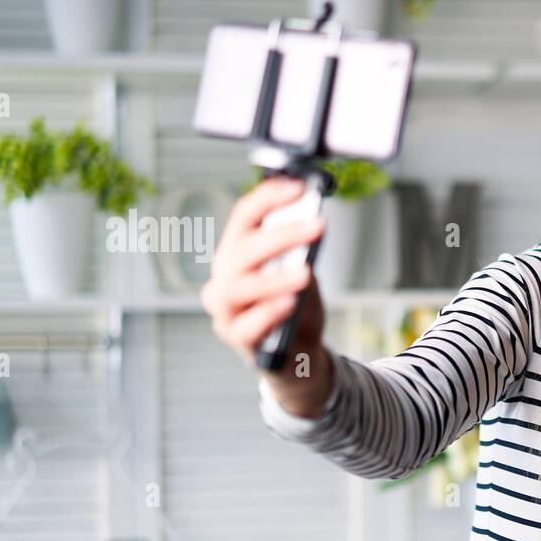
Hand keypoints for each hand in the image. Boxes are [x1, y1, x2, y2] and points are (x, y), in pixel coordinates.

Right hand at [199, 175, 331, 414]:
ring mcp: (224, 308)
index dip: (269, 197)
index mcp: (238, 251)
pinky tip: (290, 304)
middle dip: (282, 235)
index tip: (299, 187)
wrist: (300, 354)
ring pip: (237, 287)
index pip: (245, 216)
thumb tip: (311, 226)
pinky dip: (268, 313)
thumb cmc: (297, 308)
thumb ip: (302, 254)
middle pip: (243, 249)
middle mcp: (224, 276)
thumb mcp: (304, 274)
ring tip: (304, 274)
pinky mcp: (233, 337)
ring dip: (273, 278)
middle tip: (316, 226)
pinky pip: (245, 325)